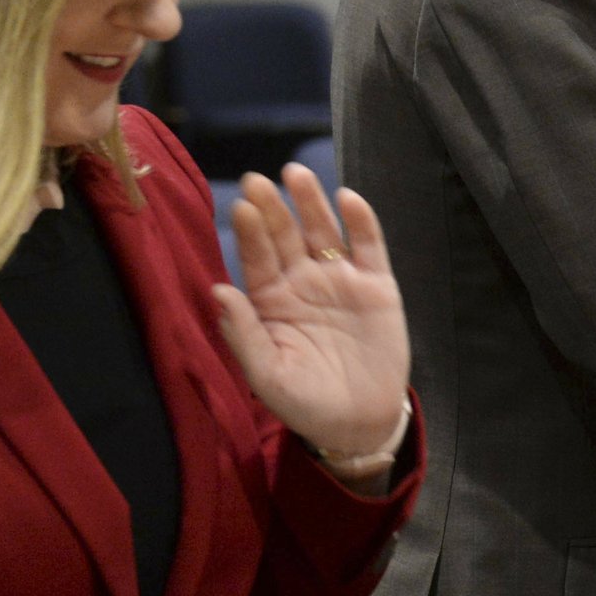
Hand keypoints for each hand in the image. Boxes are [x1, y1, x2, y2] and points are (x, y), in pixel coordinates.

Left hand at [213, 164, 410, 460]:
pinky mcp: (377, 285)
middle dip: (273, 208)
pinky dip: (361, 222)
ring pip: (324, 231)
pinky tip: (348, 198)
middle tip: (258, 180)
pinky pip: (369, 246)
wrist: (359, 422)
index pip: (257, 258)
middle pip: (286, 235)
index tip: (240, 207)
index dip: (251, 233)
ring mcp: (341, 280)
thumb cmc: (304, 402)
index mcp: (271, 301)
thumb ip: (243, 334)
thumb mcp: (267, 375)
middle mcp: (303, 282)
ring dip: (311, 202)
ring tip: (296, 173)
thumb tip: (218, 289)